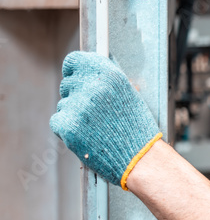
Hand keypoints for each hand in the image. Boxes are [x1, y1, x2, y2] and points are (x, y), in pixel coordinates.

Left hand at [49, 51, 162, 189]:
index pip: (74, 61)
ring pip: (63, 105)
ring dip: (74, 115)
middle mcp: (93, 87)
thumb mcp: (129, 95)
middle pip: (67, 84)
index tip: (76, 77)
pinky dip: (67, 130)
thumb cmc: (137, 129)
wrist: (141, 158)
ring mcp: (78, 106)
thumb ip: (106, 81)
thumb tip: (85, 74)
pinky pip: (57, 121)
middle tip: (94, 113)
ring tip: (96, 128)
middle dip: (76, 96)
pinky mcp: (67, 125)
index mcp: (109, 75)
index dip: (74, 70)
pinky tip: (86, 136)